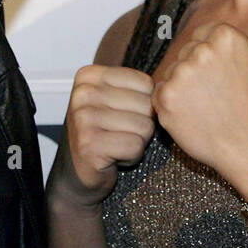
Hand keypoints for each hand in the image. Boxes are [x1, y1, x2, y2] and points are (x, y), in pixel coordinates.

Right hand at [52, 64, 155, 207]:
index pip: (145, 83)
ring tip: (117, 144)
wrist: (78, 172)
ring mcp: (84, 118)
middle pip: (146, 105)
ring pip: (144, 126)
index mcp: (89, 76)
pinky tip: (115, 157)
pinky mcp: (89, 144)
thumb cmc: (103, 133)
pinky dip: (132, 156)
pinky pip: (135, 146)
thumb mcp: (113, 100)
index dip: (143, 105)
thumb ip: (134, 89)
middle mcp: (83, 93)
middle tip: (119, 134)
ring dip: (137, 142)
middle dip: (141, 125)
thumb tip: (169, 87)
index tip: (121, 116)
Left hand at [151, 22, 247, 197]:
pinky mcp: (166, 97)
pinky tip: (190, 116)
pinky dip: (169, 104)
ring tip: (204, 108)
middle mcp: (201, 50)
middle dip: (194, 70)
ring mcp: (181, 73)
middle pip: (185, 52)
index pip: (202, 33)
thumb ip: (247, 49)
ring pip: (172, 72)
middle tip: (211, 94)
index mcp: (225, 36)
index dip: (207, 53)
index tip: (214, 71)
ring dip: (182, 87)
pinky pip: (159, 93)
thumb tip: (238, 46)